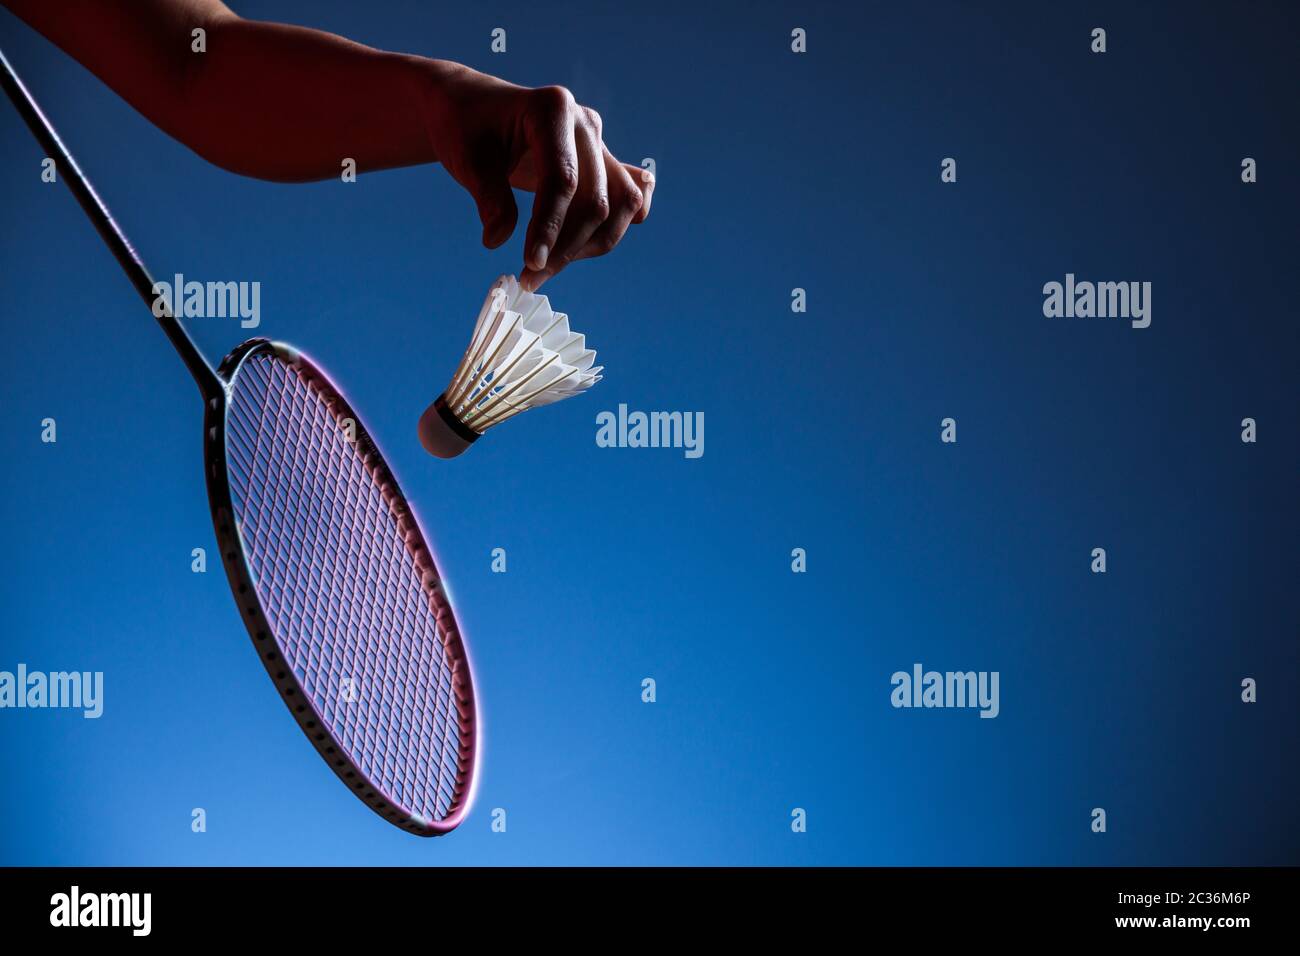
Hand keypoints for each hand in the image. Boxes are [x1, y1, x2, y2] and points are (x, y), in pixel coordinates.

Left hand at [426, 63, 654, 290]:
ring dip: (591, 244)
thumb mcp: (466, 160)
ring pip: (621, 203)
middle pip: (596, 199)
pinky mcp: (603, 162)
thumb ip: (488, 198)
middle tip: (531, 276)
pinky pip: (629, 195)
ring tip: (549, 267)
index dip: (550, 227)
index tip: (531, 264)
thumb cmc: (466, 128)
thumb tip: (499, 240)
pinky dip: (617, 224)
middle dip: (567, 246)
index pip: (564, 180)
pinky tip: (592, 246)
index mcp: (553, 109)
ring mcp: (599, 143)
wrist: (472, 110)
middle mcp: (585, 124)